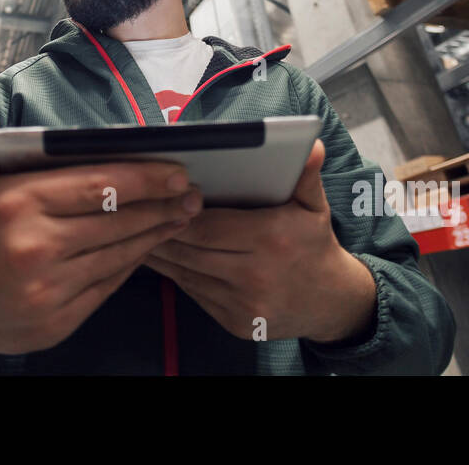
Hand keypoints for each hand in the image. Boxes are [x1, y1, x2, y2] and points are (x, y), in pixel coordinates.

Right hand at [0, 96, 203, 354]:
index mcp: (17, 203)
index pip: (96, 184)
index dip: (143, 177)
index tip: (175, 170)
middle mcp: (34, 244)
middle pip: (116, 219)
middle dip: (161, 204)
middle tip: (191, 192)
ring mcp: (48, 286)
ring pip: (119, 252)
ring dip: (157, 233)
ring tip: (181, 216)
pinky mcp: (59, 318)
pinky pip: (108, 284)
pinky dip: (133, 263)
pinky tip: (150, 246)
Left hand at [145, 139, 376, 343]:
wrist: (331, 302)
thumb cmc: (314, 244)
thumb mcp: (314, 206)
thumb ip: (305, 175)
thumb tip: (310, 145)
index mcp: (271, 239)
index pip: (207, 225)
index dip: (178, 211)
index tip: (161, 196)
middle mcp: (255, 275)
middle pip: (189, 249)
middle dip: (161, 229)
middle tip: (138, 211)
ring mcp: (243, 304)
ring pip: (185, 273)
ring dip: (160, 252)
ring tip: (139, 230)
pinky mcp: (234, 323)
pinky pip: (193, 293)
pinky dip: (175, 273)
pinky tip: (162, 255)